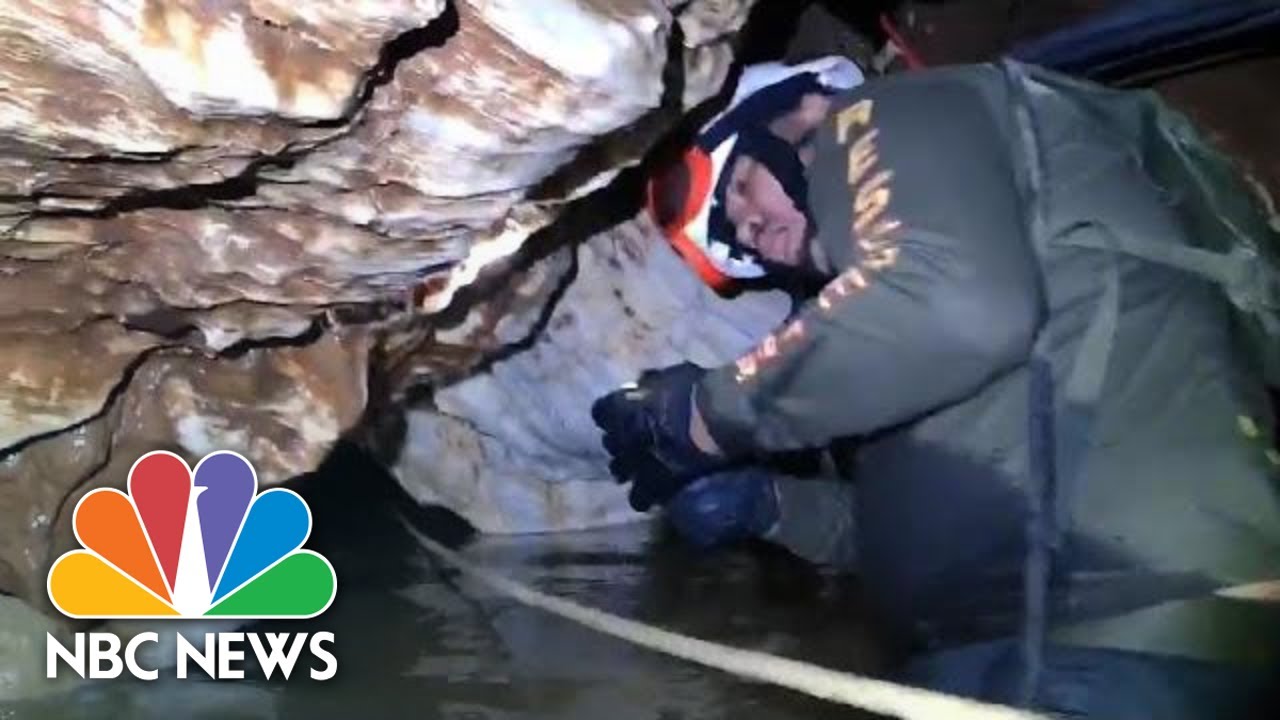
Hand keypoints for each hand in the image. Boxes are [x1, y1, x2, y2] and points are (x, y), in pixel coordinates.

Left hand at [592, 363, 725, 510]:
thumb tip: (644, 383)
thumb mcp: (671, 376)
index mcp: (619, 407)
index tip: (623, 411)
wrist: (713, 422)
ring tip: (646, 468)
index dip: (611, 412)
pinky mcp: (651, 488)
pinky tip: (658, 491)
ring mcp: (632, 465)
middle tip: (640, 441)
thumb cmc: (695, 391)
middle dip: (622, 442)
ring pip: (618, 472)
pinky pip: (638, 499)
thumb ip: (652, 383)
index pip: (600, 411)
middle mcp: (618, 438)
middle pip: (610, 443)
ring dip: (629, 469)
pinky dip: (645, 495)